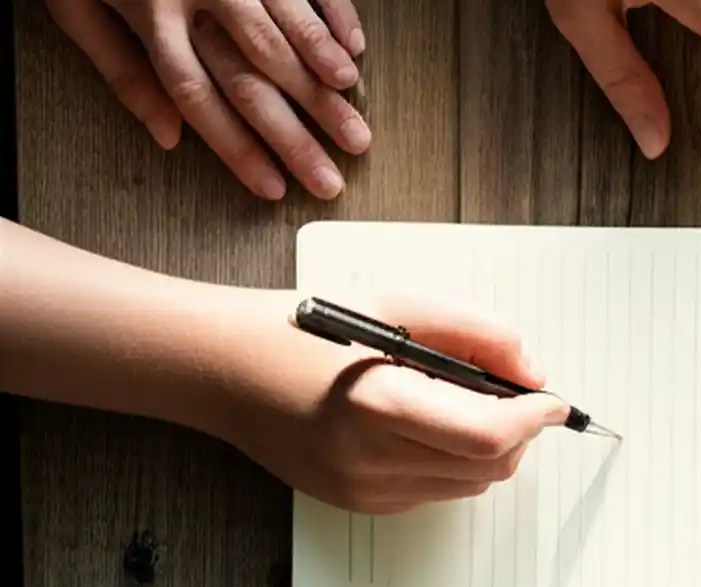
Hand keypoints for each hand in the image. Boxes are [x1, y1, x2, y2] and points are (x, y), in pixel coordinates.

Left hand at [45, 0, 368, 199]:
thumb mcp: (79, 10)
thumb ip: (122, 72)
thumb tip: (168, 136)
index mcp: (151, 19)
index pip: (199, 97)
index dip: (238, 148)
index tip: (273, 188)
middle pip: (255, 78)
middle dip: (298, 135)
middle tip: (331, 179)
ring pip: (289, 33)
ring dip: (326, 86)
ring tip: (354, 128)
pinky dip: (335, 18)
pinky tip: (355, 54)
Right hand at [221, 291, 568, 514]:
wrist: (229, 369)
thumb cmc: (310, 327)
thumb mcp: (401, 304)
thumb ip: (479, 334)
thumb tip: (533, 374)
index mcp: (381, 404)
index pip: (489, 435)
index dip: (534, 418)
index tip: (552, 401)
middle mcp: (372, 460)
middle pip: (489, 467)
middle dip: (517, 433)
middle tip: (513, 395)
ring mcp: (364, 491)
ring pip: (468, 485)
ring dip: (487, 449)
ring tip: (460, 402)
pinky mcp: (359, 504)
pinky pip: (434, 491)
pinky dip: (450, 461)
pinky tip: (422, 423)